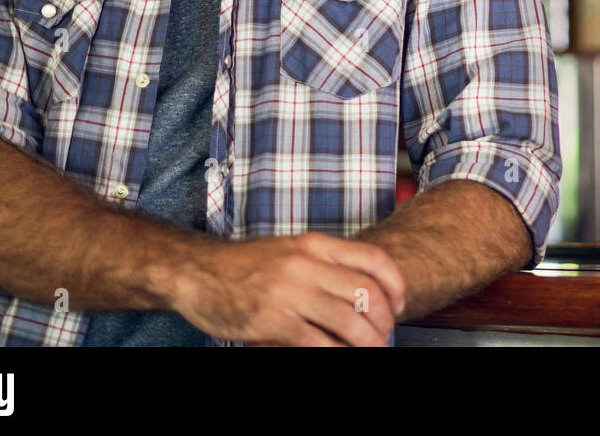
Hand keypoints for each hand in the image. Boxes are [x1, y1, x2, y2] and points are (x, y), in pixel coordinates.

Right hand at [173, 232, 405, 345]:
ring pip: (348, 320)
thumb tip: (362, 293)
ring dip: (367, 342)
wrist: (197, 272)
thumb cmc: (246, 266)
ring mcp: (288, 291)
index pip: (373, 259)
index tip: (401, 304)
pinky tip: (339, 355)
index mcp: (315, 245)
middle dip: (384, 321)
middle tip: (384, 336)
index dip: (396, 284)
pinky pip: (316, 342)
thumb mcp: (291, 251)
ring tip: (371, 350)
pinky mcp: (271, 320)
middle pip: (366, 293)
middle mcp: (306, 264)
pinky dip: (336, 353)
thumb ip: (324, 267)